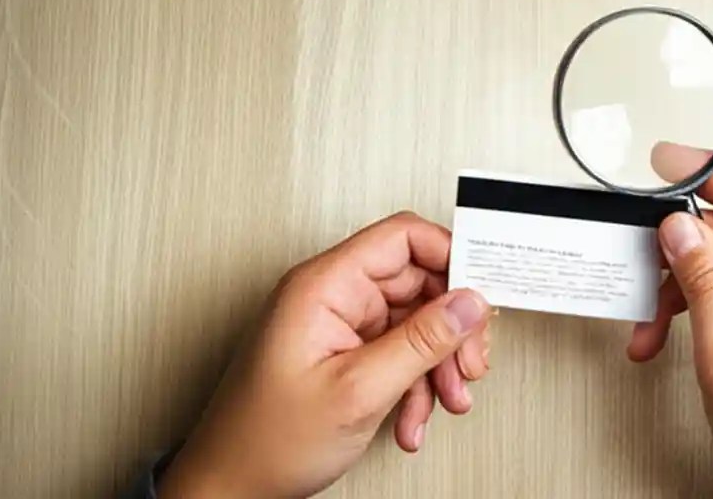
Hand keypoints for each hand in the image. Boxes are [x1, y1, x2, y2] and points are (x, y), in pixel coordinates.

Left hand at [159, 212, 493, 498]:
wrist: (230, 487)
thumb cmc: (265, 441)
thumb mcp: (359, 389)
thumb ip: (421, 341)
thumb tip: (468, 303)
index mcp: (324, 285)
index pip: (403, 238)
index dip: (451, 257)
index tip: (482, 292)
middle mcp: (332, 296)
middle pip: (418, 284)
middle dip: (450, 330)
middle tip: (468, 365)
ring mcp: (338, 325)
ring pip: (415, 324)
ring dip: (436, 367)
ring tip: (443, 401)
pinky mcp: (344, 353)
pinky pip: (399, 353)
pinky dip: (415, 385)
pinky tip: (412, 418)